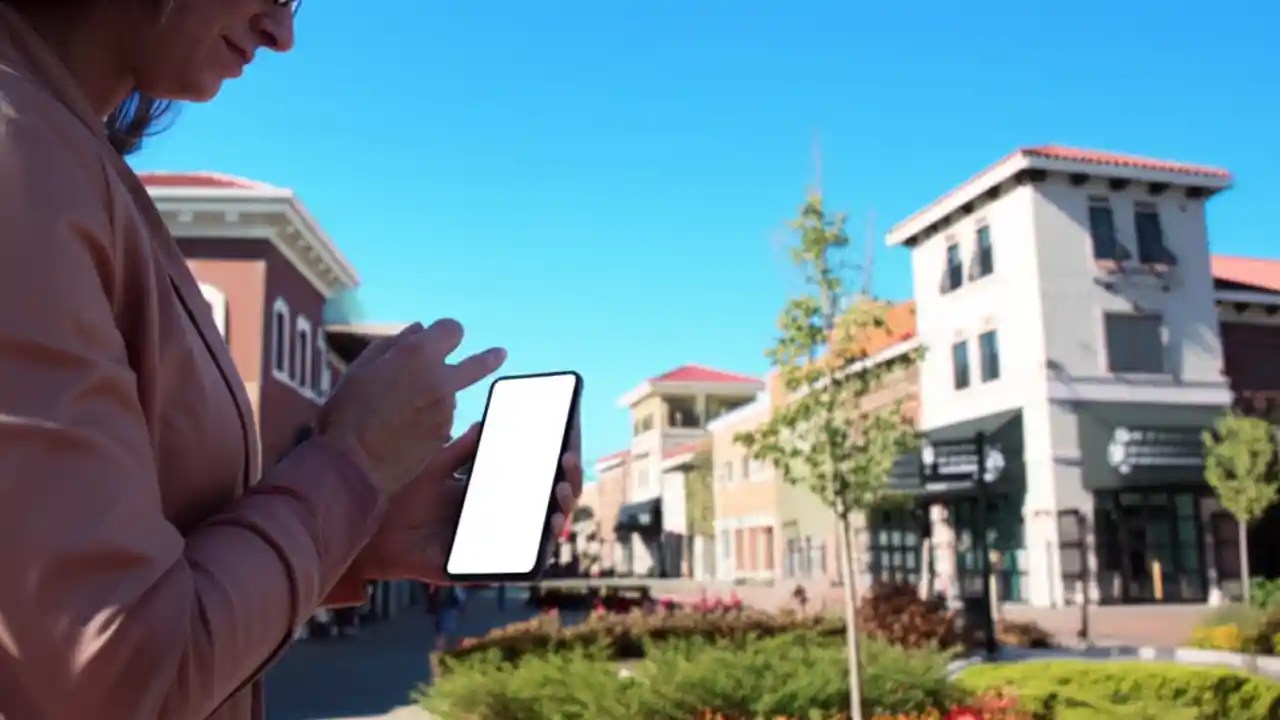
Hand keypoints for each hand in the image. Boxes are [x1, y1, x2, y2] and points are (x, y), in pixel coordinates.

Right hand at [315, 319, 505, 496]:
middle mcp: (440, 379)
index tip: (439, 336)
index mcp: (418, 354)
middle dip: (490, 357)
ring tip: (399, 410)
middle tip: (501, 354)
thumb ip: (393, 344)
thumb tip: (418, 329)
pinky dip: (430, 417)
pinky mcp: (445, 434)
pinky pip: (442, 417)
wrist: (352, 463)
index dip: (443, 332)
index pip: (452, 329)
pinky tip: (404, 428)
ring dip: (437, 393)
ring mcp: (447, 409)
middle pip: (479, 363)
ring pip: (451, 393)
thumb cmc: (348, 412)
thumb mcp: (361, 369)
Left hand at [357, 406, 584, 582]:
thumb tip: (488, 425)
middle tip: (567, 469)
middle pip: (540, 506)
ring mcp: (482, 544)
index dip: (553, 467)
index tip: (567, 449)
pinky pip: (502, 568)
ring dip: (554, 521)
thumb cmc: (395, 493)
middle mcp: (489, 518)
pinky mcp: (466, 567)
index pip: (530, 481)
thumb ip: (461, 450)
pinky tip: (540, 540)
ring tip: (558, 505)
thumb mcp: (433, 465)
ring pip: (531, 537)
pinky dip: (526, 559)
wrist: (362, 524)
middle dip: (563, 488)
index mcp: (483, 492)